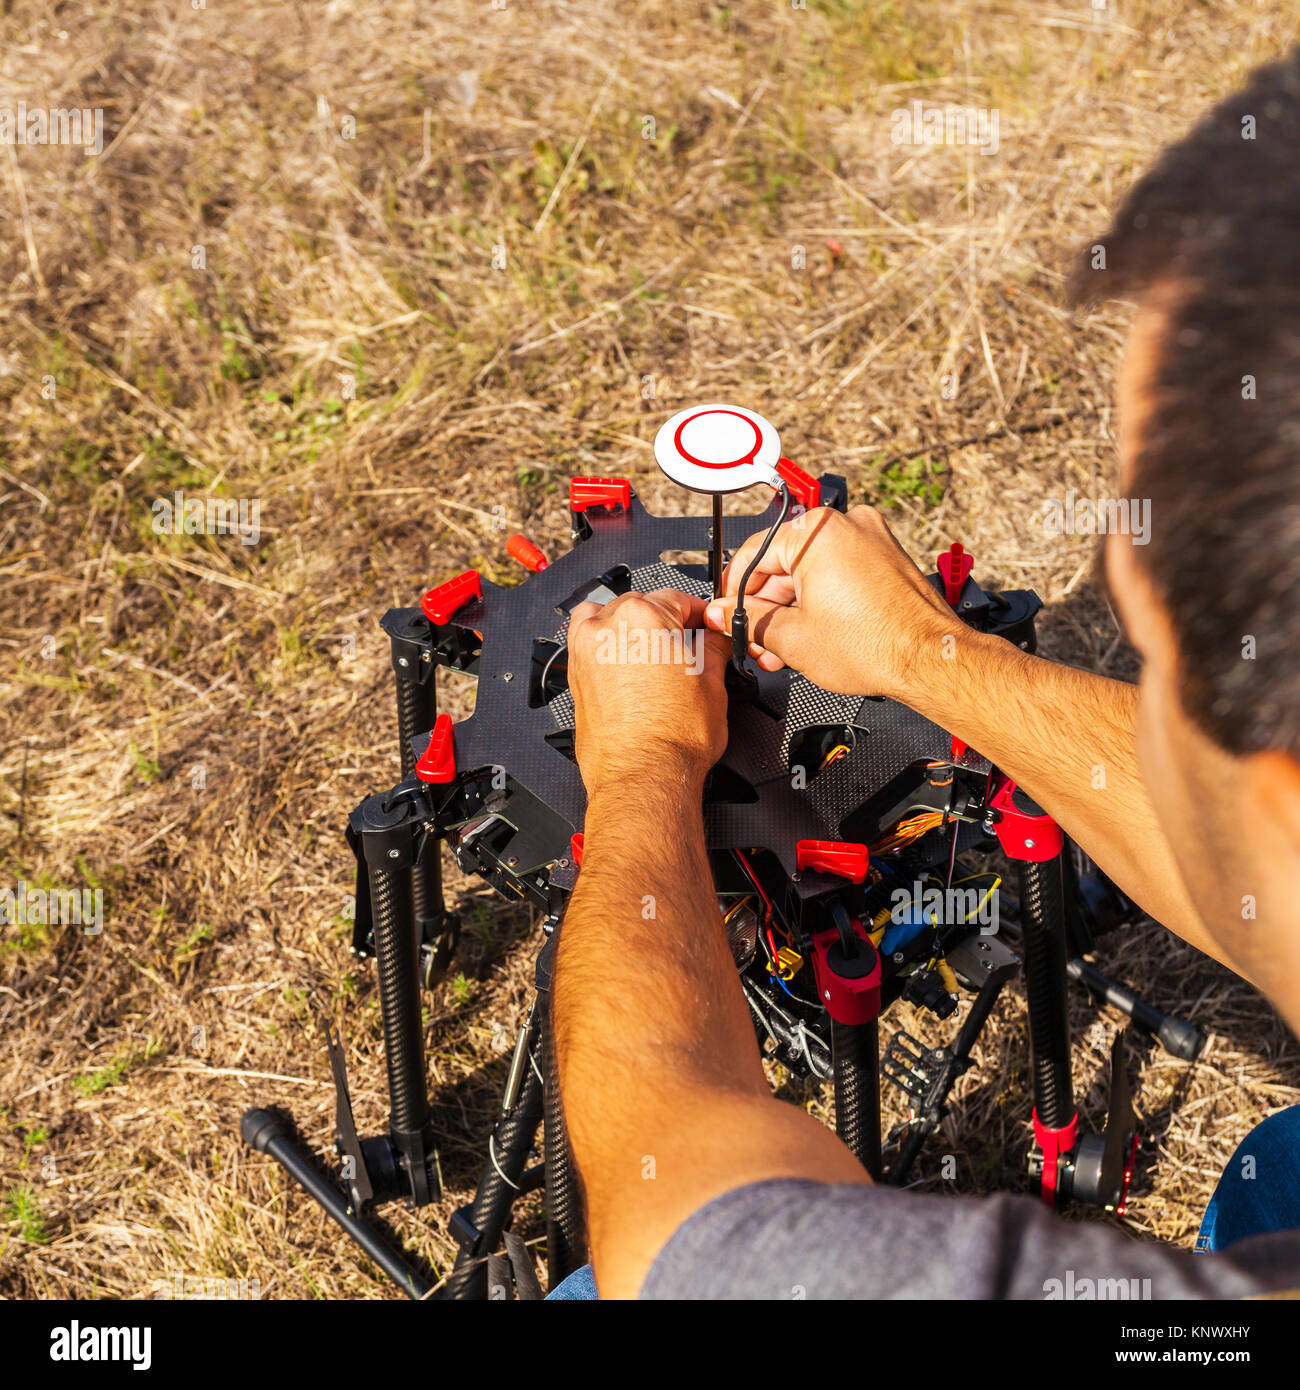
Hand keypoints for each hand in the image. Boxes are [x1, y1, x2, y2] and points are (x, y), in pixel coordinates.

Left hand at [566, 589, 731, 789]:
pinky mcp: (575, 677)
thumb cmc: (672, 739)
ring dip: (630, 628)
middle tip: (689, 646)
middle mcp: (607, 628)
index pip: (678, 598)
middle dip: (666, 622)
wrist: (644, 776)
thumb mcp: (713, 683)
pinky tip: (630, 668)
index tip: (707, 626)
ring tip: (655, 654)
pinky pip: (591, 646)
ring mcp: (586, 652)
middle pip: (642, 604)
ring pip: (609, 619)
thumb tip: (714, 638)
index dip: (700, 614)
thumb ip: (714, 647)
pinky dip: (608, 648)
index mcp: (642, 617)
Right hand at [704, 504, 957, 696]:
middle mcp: (846, 524)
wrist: (929, 660)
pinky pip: (839, 572)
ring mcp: (870, 538)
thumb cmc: (877, 646)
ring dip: (792, 608)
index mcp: (816, 531)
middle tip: (757, 640)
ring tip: (783, 647)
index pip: (754, 556)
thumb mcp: (793, 637)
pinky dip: (822, 599)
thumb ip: (750, 620)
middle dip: (768, 607)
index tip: (729, 613)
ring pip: (811, 570)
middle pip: (784, 563)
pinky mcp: (885, 557)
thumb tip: (725, 614)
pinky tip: (812, 634)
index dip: (735, 592)